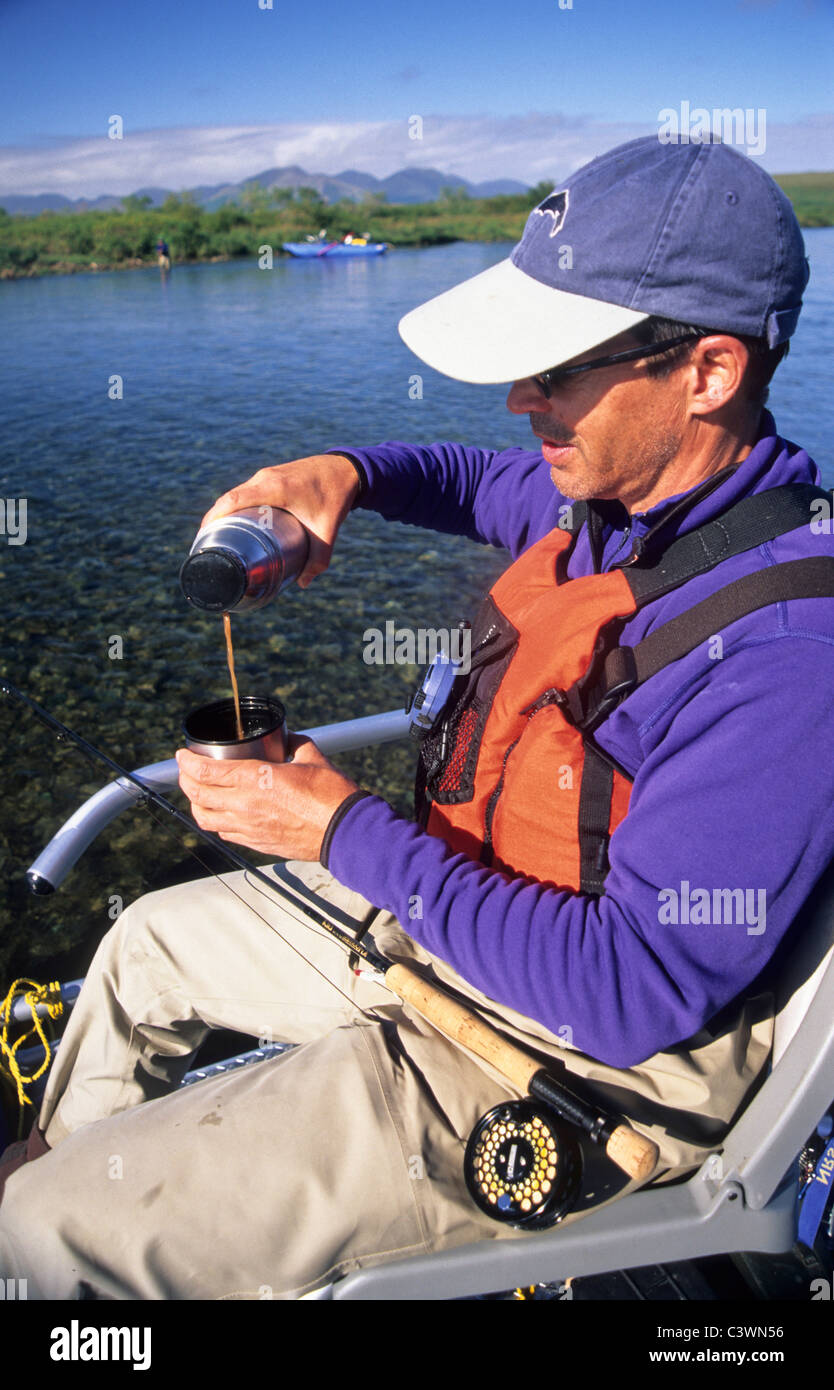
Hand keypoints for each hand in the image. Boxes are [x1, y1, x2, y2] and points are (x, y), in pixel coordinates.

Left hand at [176, 735, 359, 860]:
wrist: (344, 831)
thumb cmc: (331, 794)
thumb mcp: (312, 757)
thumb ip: (294, 743)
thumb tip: (287, 737)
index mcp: (255, 779)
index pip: (205, 771)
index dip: (187, 763)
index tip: (182, 755)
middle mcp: (244, 804)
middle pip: (197, 794)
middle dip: (185, 780)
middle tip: (186, 771)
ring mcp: (248, 827)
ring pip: (205, 818)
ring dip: (195, 804)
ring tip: (197, 794)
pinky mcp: (256, 844)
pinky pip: (224, 833)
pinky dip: (214, 821)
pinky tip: (219, 813)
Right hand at [200, 453, 360, 587]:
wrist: (347, 468)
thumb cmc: (336, 496)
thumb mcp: (327, 531)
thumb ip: (318, 559)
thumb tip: (304, 584)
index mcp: (274, 488)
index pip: (232, 500)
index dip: (213, 516)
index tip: (203, 536)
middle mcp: (265, 478)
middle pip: (229, 498)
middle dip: (214, 519)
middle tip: (207, 544)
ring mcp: (267, 474)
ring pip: (237, 493)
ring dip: (224, 512)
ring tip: (217, 535)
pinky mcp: (271, 475)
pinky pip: (246, 490)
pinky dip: (237, 505)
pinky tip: (236, 521)